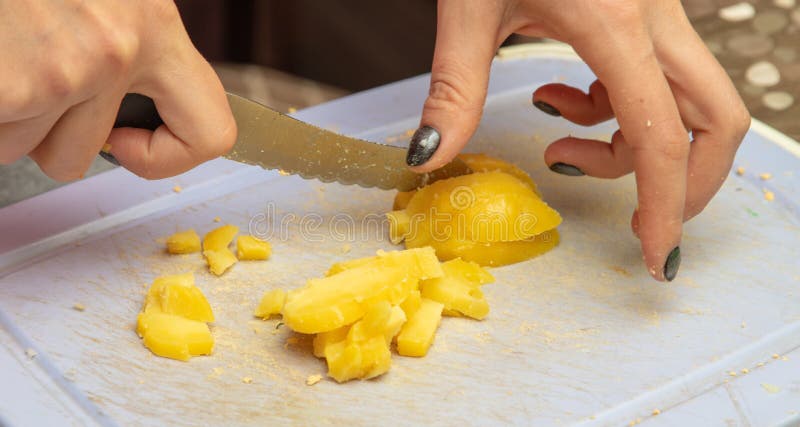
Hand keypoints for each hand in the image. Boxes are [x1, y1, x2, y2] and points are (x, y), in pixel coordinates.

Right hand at [0, 1, 235, 179]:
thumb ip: (132, 46)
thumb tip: (120, 121)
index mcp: (156, 28)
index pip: (210, 133)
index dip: (165, 155)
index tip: (125, 138)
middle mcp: (115, 54)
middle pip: (73, 157)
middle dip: (43, 132)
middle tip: (30, 78)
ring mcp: (59, 71)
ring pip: (21, 148)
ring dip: (6, 113)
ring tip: (8, 51)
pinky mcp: (8, 81)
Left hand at [406, 0, 749, 280]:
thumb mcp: (471, 9)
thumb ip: (454, 87)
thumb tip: (428, 158)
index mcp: (619, 25)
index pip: (664, 139)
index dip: (668, 208)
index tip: (658, 258)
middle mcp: (655, 20)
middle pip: (714, 121)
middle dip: (685, 184)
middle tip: (638, 220)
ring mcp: (656, 13)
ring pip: (687, 102)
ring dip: (634, 144)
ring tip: (561, 145)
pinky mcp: (641, 11)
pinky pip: (653, 77)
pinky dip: (617, 109)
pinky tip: (562, 96)